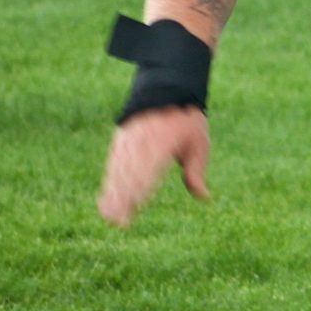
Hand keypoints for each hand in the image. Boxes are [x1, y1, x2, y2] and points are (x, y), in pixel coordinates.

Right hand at [98, 107, 210, 226]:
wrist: (166, 89)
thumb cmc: (187, 121)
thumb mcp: (198, 144)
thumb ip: (196, 172)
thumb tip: (204, 197)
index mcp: (164, 145)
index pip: (150, 172)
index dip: (141, 191)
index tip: (135, 209)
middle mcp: (143, 145)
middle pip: (130, 175)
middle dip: (123, 199)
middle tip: (118, 221)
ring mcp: (129, 142)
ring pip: (118, 172)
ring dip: (113, 194)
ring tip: (109, 215)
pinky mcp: (121, 141)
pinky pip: (113, 164)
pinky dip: (109, 182)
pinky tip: (105, 197)